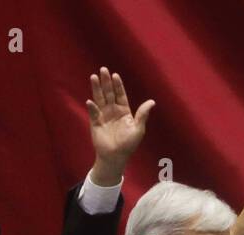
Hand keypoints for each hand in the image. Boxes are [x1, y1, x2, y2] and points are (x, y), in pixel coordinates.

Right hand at [86, 67, 154, 185]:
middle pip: (108, 93)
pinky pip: (93, 113)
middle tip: (103, 69)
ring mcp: (103, 116)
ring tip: (93, 77)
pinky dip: (92, 107)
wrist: (116, 157)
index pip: (120, 94)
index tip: (115, 75)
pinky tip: (91, 101)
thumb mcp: (138, 129)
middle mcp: (112, 111)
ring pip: (99, 99)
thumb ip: (143, 115)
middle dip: (106, 82)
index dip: (117, 85)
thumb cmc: (128, 145)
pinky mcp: (95, 123)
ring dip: (96, 88)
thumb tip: (152, 102)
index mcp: (124, 111)